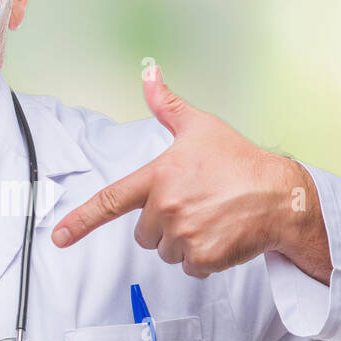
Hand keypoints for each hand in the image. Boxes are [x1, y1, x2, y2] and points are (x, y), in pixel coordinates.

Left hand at [51, 65, 326, 280]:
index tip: (58, 237)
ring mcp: (184, 233)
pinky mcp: (203, 257)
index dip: (81, 221)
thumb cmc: (242, 161)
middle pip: (144, 234)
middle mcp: (167, 206)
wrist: (282, 196)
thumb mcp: (202, 127)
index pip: (111, 201)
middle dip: (164, 225)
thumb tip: (149, 73)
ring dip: (185, 242)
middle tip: (196, 206)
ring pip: (167, 252)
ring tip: (213, 219)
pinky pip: (190, 267)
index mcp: (159, 177)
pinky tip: (223, 236)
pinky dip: (204, 258)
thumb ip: (168, 106)